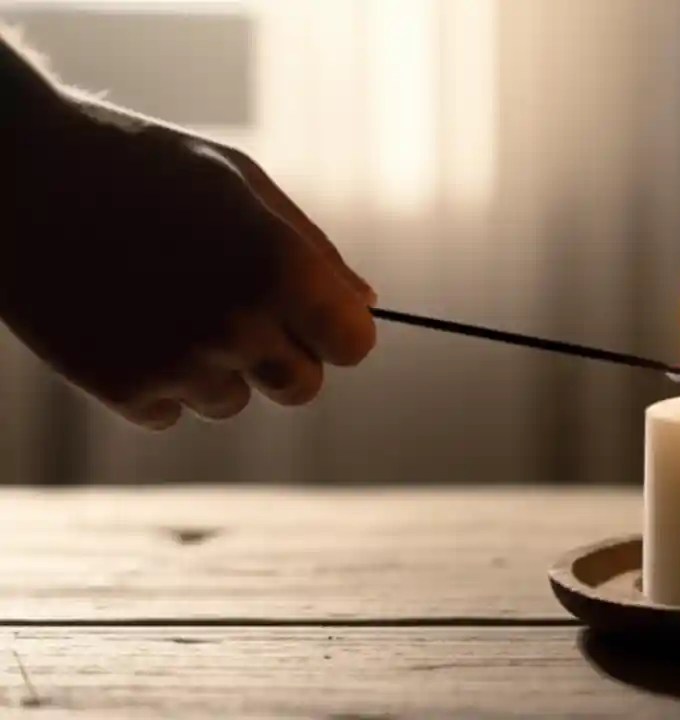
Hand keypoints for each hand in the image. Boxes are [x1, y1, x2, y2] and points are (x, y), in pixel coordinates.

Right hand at [0, 95, 376, 428]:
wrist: (16, 174)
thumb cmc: (142, 166)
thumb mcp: (242, 183)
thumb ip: (314, 251)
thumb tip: (366, 305)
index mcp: (281, 269)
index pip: (354, 345)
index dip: (337, 330)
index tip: (314, 315)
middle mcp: (240, 326)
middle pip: (303, 387)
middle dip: (286, 356)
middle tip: (241, 309)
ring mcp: (181, 364)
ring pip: (234, 401)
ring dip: (217, 367)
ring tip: (167, 300)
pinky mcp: (125, 391)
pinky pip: (173, 411)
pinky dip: (159, 379)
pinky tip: (127, 320)